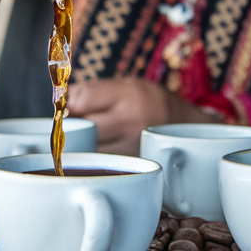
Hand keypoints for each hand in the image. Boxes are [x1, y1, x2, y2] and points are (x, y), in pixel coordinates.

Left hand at [67, 77, 219, 154]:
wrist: (187, 128)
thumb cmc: (151, 102)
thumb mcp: (128, 84)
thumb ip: (96, 92)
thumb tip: (63, 102)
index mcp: (129, 94)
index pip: (81, 98)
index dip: (70, 102)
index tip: (70, 104)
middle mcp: (131, 121)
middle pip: (83, 126)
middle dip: (73, 125)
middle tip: (75, 123)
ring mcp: (132, 146)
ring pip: (90, 148)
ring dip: (82, 143)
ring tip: (90, 135)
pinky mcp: (133, 166)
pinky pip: (102, 161)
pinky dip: (96, 156)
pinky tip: (101, 149)